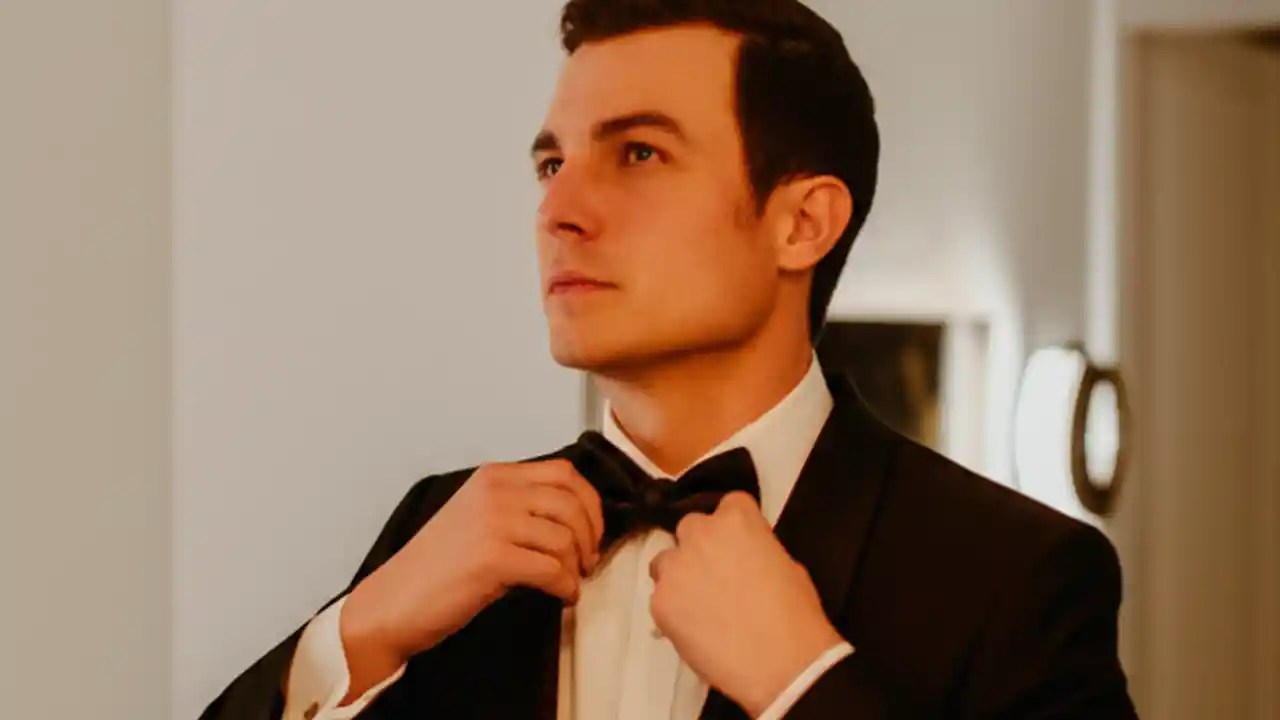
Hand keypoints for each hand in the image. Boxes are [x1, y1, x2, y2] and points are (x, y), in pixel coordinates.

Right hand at [338, 459, 603, 699]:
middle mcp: (495, 491)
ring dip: (577, 566)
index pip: (564, 473)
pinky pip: (553, 570)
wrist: (393, 601)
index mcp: (494, 477)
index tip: (592, 530)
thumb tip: (572, 520)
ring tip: (571, 582)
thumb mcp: (478, 518)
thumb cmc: (435, 567)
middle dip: (591, 535)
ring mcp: (493, 522)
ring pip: (565, 537)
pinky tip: (561, 597)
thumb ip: (518, 507)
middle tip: (588, 561)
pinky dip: (566, 587)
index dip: (590, 503)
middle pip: (572, 501)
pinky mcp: (493, 558)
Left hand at [649, 492, 843, 716]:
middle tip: (716, 576)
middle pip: (690, 527)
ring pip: (665, 562)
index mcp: (737, 519)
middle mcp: (700, 533)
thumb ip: (756, 548)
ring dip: (679, 576)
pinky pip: (660, 598)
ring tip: (700, 605)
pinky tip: (695, 629)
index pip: (728, 504)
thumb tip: (743, 556)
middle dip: (700, 546)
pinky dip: (673, 610)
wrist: (782, 663)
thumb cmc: (795, 615)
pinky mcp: (660, 602)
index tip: (738, 546)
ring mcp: (675, 567)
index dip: (733, 527)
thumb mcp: (787, 564)